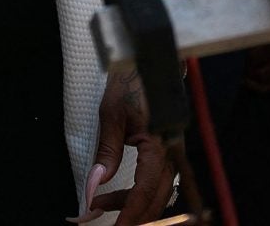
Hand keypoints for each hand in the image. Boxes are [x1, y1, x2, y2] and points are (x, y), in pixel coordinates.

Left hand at [76, 70, 172, 224]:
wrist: (151, 60)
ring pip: (156, 192)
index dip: (130, 213)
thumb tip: (96, 183)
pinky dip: (137, 191)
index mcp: (160, 144)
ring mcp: (173, 152)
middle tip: (99, 218)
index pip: (146, 190)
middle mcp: (172, 152)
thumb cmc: (132, 81)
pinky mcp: (168, 150)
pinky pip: (155, 180)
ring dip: (130, 203)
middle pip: (155, 198)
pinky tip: (116, 192)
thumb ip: (107, 151)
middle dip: (130, 214)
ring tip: (99, 203)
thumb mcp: (111, 113)